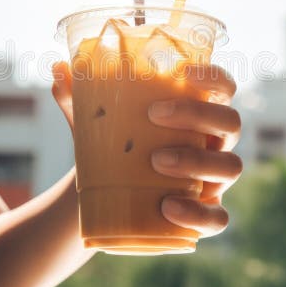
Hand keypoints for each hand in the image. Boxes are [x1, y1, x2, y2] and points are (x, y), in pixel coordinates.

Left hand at [51, 61, 242, 237]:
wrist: (108, 194)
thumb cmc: (113, 144)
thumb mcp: (94, 121)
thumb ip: (77, 95)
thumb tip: (56, 68)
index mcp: (198, 111)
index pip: (223, 86)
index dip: (213, 76)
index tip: (183, 73)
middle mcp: (215, 142)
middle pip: (230, 122)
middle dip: (197, 115)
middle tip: (154, 115)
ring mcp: (215, 178)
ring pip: (230, 167)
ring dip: (197, 161)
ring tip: (155, 161)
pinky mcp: (207, 212)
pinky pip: (218, 218)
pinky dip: (198, 214)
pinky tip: (167, 207)